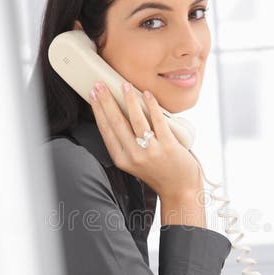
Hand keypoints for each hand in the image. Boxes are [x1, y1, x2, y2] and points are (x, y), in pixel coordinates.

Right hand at [89, 80, 202, 198]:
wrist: (180, 189)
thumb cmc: (158, 173)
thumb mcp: (135, 162)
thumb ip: (126, 144)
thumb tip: (118, 114)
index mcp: (122, 159)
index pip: (106, 130)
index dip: (98, 110)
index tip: (93, 95)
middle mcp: (133, 156)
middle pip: (116, 122)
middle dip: (106, 101)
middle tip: (101, 85)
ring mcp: (150, 151)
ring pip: (136, 120)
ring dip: (129, 99)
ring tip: (124, 85)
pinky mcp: (167, 147)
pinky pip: (157, 121)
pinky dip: (151, 105)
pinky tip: (146, 94)